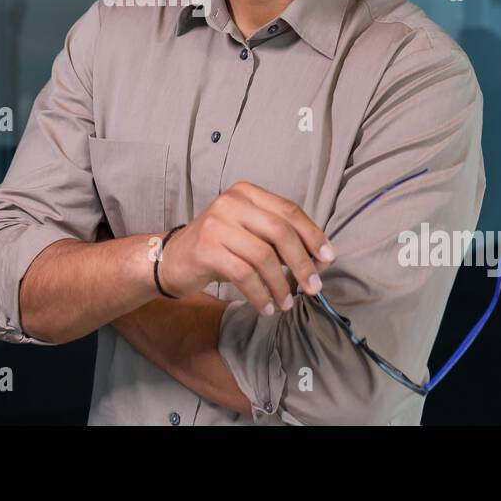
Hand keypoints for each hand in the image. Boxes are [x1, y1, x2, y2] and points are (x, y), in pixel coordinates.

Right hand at [155, 181, 335, 315]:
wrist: (173, 259)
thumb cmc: (219, 247)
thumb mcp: (249, 233)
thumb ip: (280, 239)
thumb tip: (320, 260)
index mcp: (247, 193)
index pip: (289, 211)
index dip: (313, 236)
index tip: (327, 260)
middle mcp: (231, 202)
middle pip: (280, 231)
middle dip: (302, 263)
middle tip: (313, 288)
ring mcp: (216, 224)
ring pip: (264, 256)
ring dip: (281, 285)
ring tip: (287, 303)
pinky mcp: (206, 249)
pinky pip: (244, 275)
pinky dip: (261, 295)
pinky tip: (267, 307)